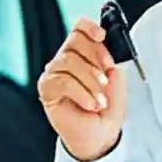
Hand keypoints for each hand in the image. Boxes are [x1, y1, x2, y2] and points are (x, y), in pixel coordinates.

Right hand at [37, 17, 127, 161]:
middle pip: (74, 42)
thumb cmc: (107, 107)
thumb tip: (102, 44)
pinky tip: (90, 104)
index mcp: (82, 53)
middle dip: (95, 58)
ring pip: (69, 61)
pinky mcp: (47, 89)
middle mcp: (65, 60)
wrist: (101, 134)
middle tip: (106, 79)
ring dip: (90, 81)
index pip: (78, 29)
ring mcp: (54, 74)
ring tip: (100, 99)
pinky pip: (62, 82)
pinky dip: (81, 93)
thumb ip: (108, 58)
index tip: (102, 35)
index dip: (89, 28)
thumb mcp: (115, 78)